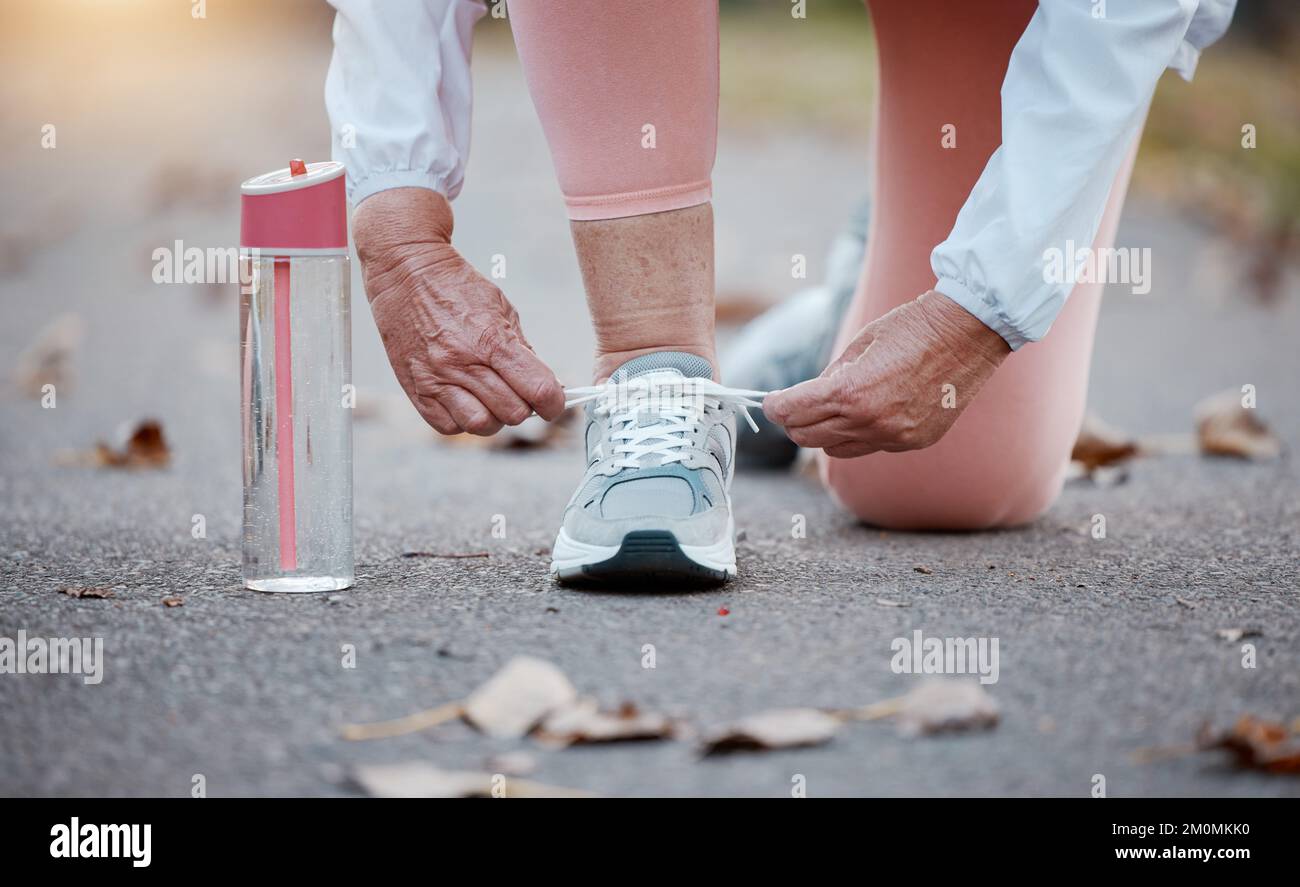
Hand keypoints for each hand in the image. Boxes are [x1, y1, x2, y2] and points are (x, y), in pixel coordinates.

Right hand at [352, 188, 565, 434]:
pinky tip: (467, 400)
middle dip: (525, 407)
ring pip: (481, 425)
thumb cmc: (457, 288)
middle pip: (513, 413)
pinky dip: (463, 420)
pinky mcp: (416, 389)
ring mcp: (436, 379)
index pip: (538, 389)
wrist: (405, 273)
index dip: (555, 403)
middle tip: (519, 392)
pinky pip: (448, 426)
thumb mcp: (502, 309)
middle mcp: (463, 363)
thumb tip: (546, 387)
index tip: (554, 402)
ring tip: (491, 398)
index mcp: (491, 339)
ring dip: (494, 418)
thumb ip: (524, 351)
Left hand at [763, 290, 1009, 457]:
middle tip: (792, 407)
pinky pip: (871, 447)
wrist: (968, 332)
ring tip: (831, 409)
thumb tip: (806, 399)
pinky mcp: (913, 443)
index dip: (775, 407)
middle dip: (794, 422)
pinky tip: (872, 409)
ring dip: (825, 433)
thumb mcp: (859, 345)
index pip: (792, 412)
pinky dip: (861, 434)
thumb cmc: (911, 327)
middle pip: (808, 438)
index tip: (770, 402)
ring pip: (837, 450)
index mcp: (850, 392)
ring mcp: (894, 437)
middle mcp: (870, 422)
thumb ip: (830, 377)